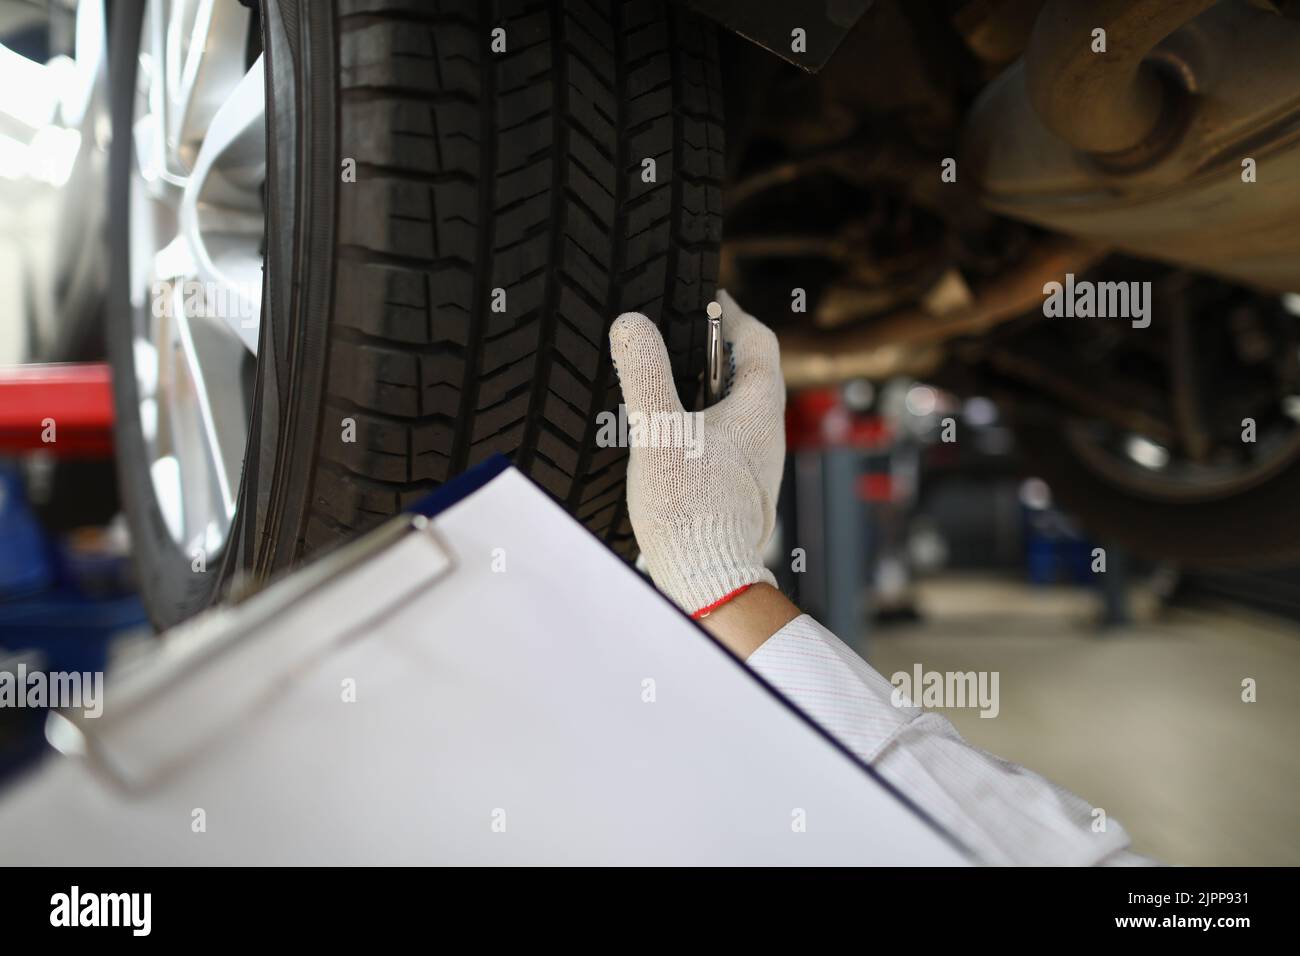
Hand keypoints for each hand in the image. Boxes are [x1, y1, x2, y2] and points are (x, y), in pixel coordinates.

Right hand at [609, 290, 784, 615]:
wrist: (710, 579)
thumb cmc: (692, 508)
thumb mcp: (659, 431)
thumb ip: (645, 373)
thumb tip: (632, 324)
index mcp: (759, 408)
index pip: (758, 341)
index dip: (732, 315)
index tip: (708, 300)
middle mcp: (766, 433)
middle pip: (747, 374)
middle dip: (713, 352)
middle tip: (675, 338)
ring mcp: (755, 464)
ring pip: (734, 410)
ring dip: (704, 392)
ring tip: (663, 386)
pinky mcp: (739, 490)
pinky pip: (724, 441)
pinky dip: (699, 426)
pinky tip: (666, 440)